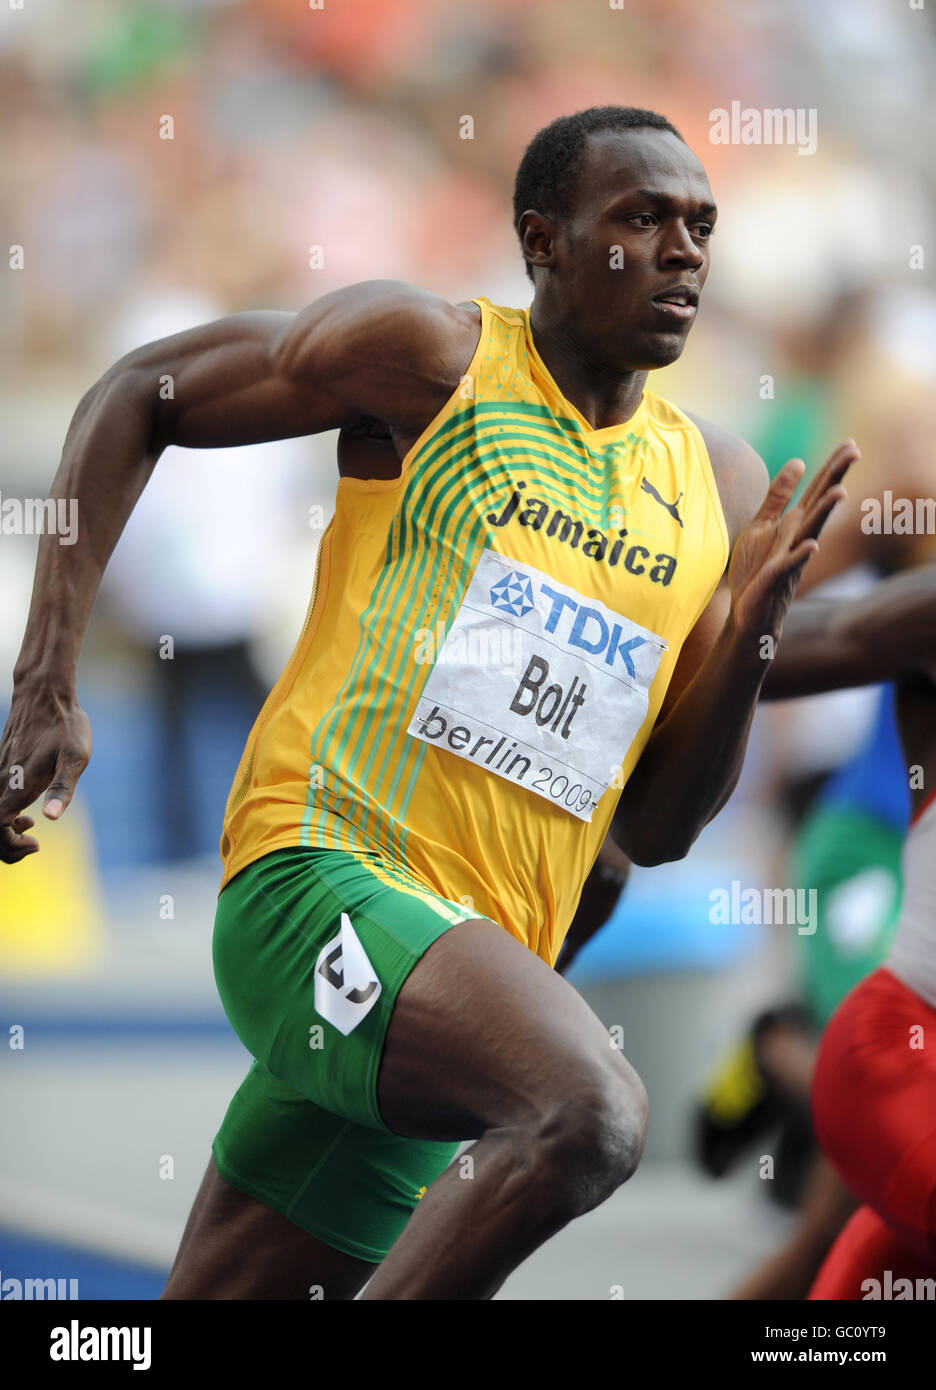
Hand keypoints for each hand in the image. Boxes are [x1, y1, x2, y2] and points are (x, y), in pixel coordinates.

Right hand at [0, 680, 90, 862]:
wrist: (45, 694)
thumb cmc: (65, 724)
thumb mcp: (75, 757)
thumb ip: (62, 789)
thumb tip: (51, 818)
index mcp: (16, 787)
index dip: (12, 847)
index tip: (37, 842)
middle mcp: (1, 782)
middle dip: (7, 846)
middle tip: (34, 842)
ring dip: (6, 830)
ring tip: (31, 825)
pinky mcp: (1, 767)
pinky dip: (5, 814)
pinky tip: (27, 810)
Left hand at [727, 441, 858, 642]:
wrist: (746, 610)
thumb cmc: (756, 568)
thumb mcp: (763, 524)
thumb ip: (778, 495)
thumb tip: (798, 462)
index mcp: (795, 522)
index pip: (817, 490)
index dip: (831, 467)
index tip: (851, 444)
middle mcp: (798, 537)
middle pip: (820, 503)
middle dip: (835, 478)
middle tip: (854, 453)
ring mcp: (790, 557)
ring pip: (810, 531)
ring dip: (824, 512)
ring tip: (839, 493)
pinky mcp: (776, 578)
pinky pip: (790, 565)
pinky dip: (801, 555)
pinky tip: (812, 546)